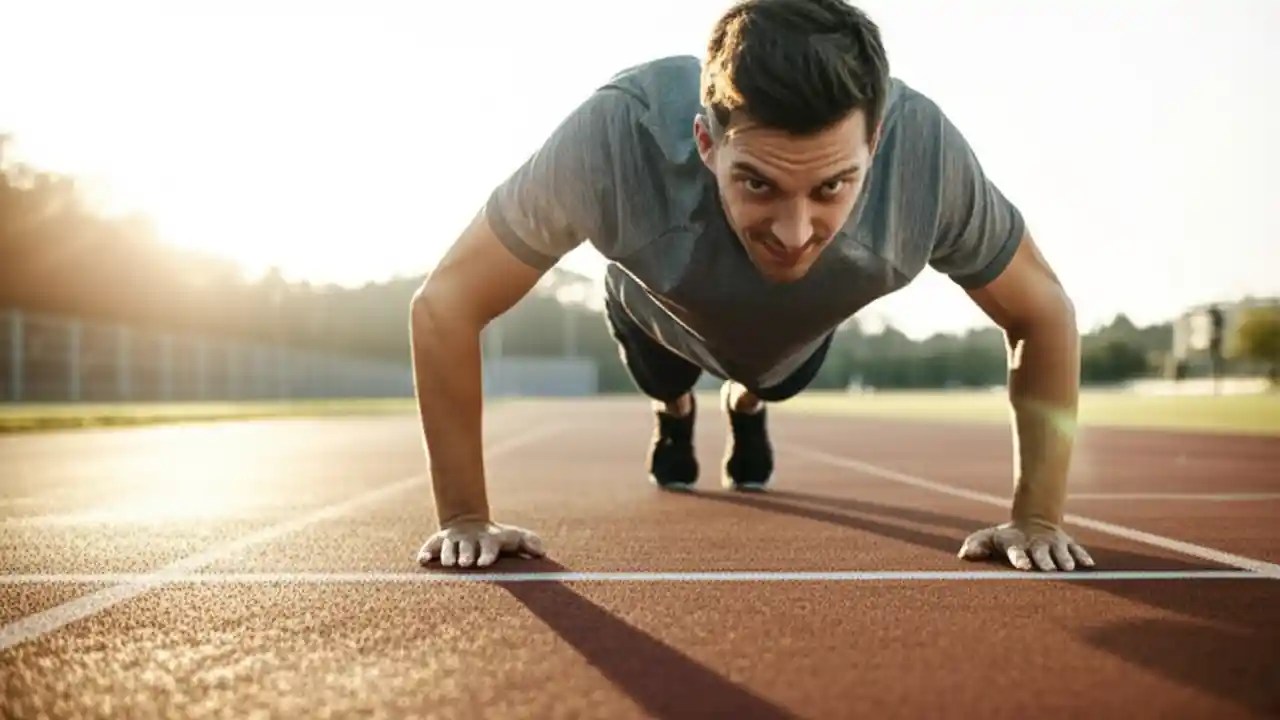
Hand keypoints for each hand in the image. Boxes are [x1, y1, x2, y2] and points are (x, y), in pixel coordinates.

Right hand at [416, 520, 544, 567]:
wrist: (470, 523)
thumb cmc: (498, 538)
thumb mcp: (514, 537)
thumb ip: (529, 542)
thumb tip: (542, 552)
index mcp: (488, 539)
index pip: (489, 546)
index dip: (487, 554)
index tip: (485, 563)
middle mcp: (469, 538)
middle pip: (467, 547)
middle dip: (466, 554)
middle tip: (466, 564)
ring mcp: (453, 539)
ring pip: (448, 547)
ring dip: (447, 555)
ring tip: (448, 564)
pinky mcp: (438, 541)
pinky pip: (430, 545)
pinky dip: (426, 552)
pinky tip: (422, 560)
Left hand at [958, 520, 1094, 570]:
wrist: (1032, 522)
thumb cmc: (1005, 538)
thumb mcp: (988, 538)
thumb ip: (976, 545)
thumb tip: (964, 555)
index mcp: (1016, 545)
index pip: (1016, 552)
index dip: (1020, 558)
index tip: (1024, 566)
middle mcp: (1036, 544)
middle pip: (1041, 552)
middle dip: (1044, 560)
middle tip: (1049, 570)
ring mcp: (1053, 543)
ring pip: (1060, 551)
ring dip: (1065, 559)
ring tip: (1069, 568)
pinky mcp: (1067, 543)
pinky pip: (1077, 549)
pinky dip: (1082, 556)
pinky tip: (1089, 566)